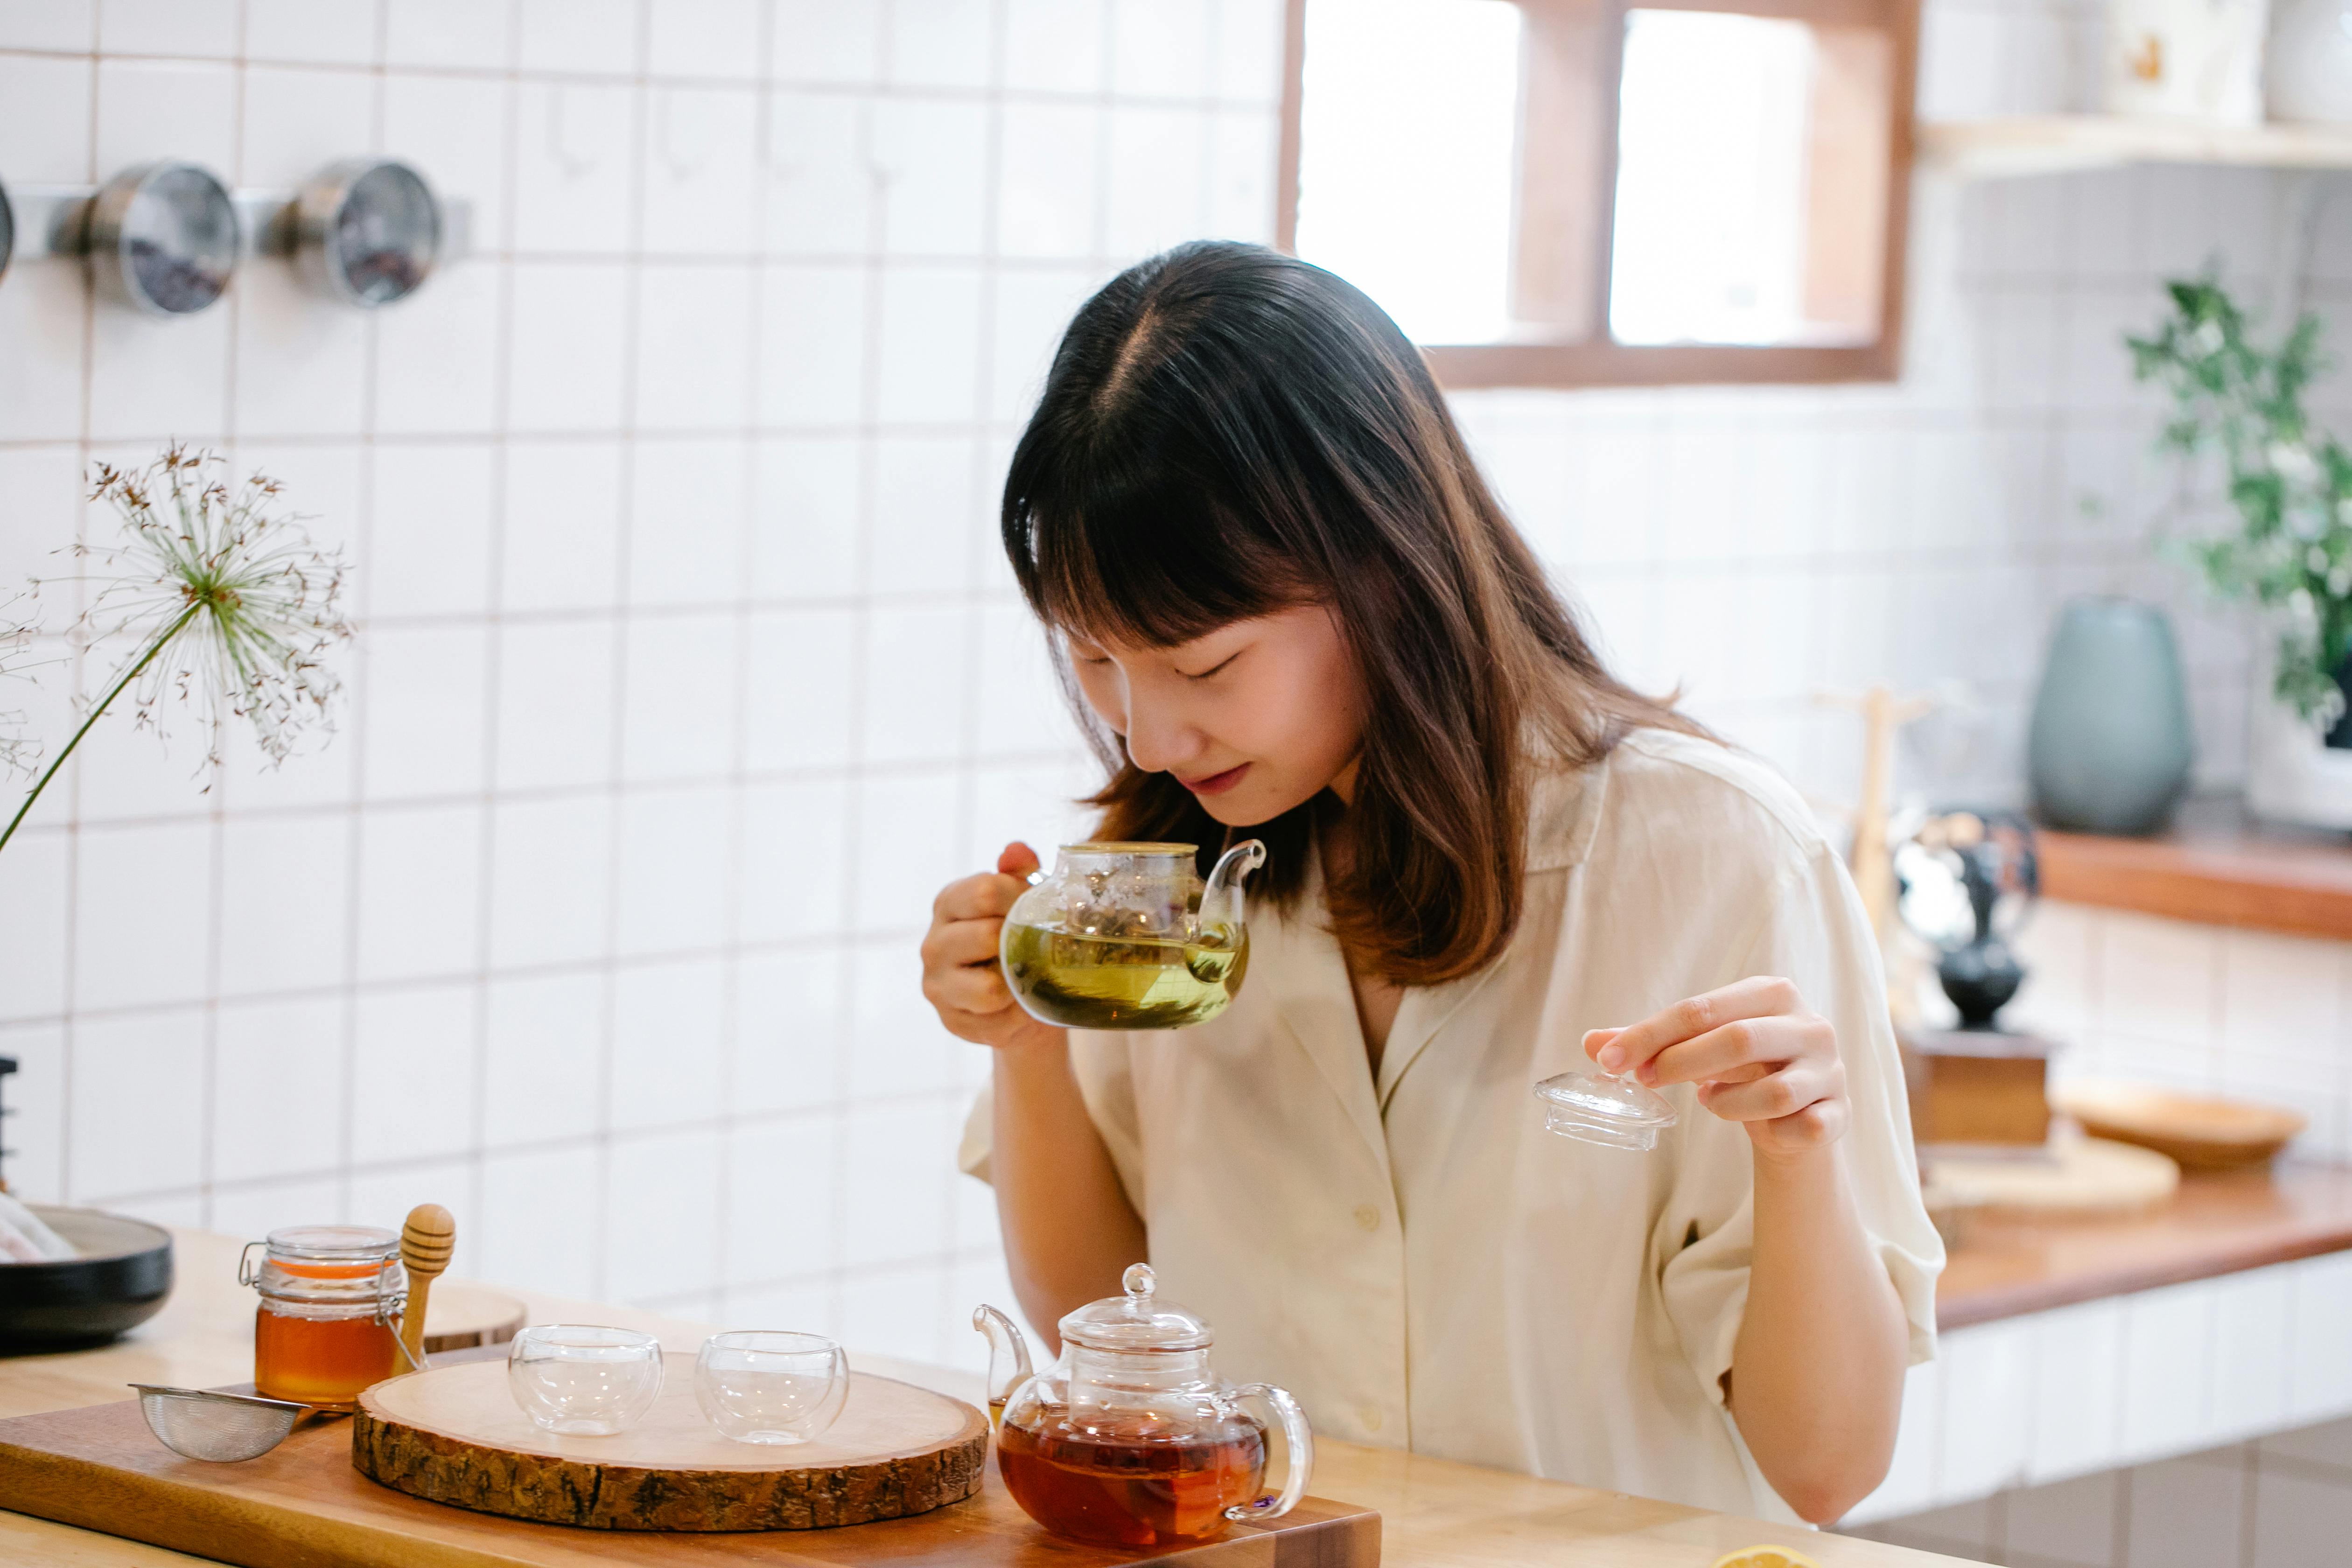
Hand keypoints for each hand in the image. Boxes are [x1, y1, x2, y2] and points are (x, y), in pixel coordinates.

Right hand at [920, 842, 1067, 1054]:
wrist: (1017, 998)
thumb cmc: (1017, 937)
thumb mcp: (1019, 899)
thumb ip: (1018, 871)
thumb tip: (1016, 851)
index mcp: (949, 903)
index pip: (985, 891)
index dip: (1022, 898)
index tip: (1038, 908)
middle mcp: (934, 944)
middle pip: (989, 936)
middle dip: (1022, 942)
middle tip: (1035, 946)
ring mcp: (938, 985)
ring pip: (990, 988)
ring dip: (1018, 984)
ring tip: (1025, 977)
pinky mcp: (952, 1021)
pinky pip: (998, 1020)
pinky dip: (1018, 1015)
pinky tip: (1020, 1004)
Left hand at [1585, 977, 1845, 1159]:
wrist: (1801, 1113)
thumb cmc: (1743, 1069)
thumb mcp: (1699, 1048)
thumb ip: (1650, 1044)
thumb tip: (1590, 1042)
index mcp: (1772, 994)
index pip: (1701, 1008)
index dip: (1650, 1035)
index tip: (1609, 1059)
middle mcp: (1810, 1025)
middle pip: (1739, 1039)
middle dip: (1682, 1063)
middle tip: (1647, 1080)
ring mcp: (1830, 1071)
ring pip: (1774, 1092)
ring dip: (1727, 1104)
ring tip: (1711, 1101)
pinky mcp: (1840, 1114)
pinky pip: (1803, 1127)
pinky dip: (1772, 1132)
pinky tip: (1762, 1128)